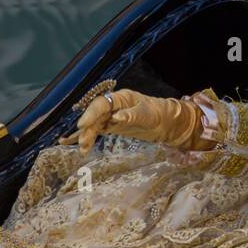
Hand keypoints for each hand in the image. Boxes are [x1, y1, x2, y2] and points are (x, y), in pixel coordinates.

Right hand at [59, 89, 217, 153]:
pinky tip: (81, 146)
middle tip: (83, 142)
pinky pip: (98, 131)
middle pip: (95, 115)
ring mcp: (111, 116)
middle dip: (87, 128)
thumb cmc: (157, 114)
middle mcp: (113, 106)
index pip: (101, 104)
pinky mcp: (112, 126)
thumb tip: (115, 117)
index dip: (90, 114)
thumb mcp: (146, 114)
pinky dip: (90, 138)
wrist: (166, 122)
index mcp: (120, 98)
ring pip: (95, 125)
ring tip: (83, 149)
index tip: (82, 125)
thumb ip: (130, 115)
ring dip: (88, 136)